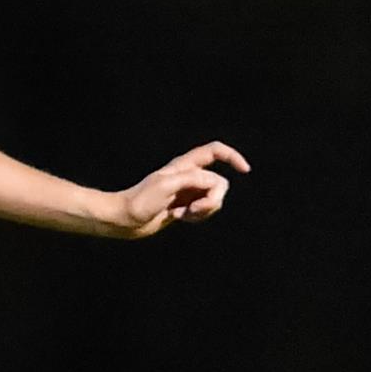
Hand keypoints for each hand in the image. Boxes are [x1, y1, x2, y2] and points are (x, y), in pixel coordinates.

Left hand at [111, 140, 250, 236]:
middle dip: (212, 200)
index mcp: (184, 165)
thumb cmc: (141, 200)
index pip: (215, 151)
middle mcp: (189, 176)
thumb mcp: (167, 186)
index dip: (233, 157)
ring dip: (202, 211)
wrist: (125, 219)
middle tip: (192, 209)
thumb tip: (215, 183)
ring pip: (214, 200)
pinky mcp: (186, 207)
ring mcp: (188, 192)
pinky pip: (204, 212)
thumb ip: (193, 180)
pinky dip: (196, 217)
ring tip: (181, 214)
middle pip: (219, 184)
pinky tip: (178, 218)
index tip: (245, 171)